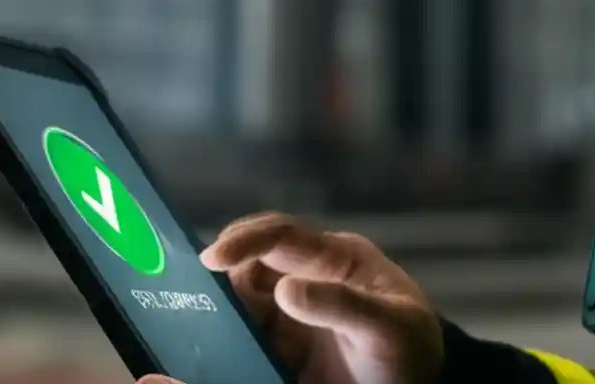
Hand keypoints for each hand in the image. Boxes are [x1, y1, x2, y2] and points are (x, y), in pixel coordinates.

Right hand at [137, 212, 443, 383]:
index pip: (281, 236)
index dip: (244, 240)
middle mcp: (306, 281)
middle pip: (247, 270)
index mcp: (336, 259)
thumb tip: (285, 288)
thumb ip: (344, 305)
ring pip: (237, 308)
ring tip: (184, 329)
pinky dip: (220, 348)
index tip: (211, 259)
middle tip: (184, 301)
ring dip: (214, 316)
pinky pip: (240, 345)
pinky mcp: (279, 352)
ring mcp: (290, 318)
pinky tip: (198, 358)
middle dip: (216, 281)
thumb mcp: (390, 329)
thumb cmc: (410, 351)